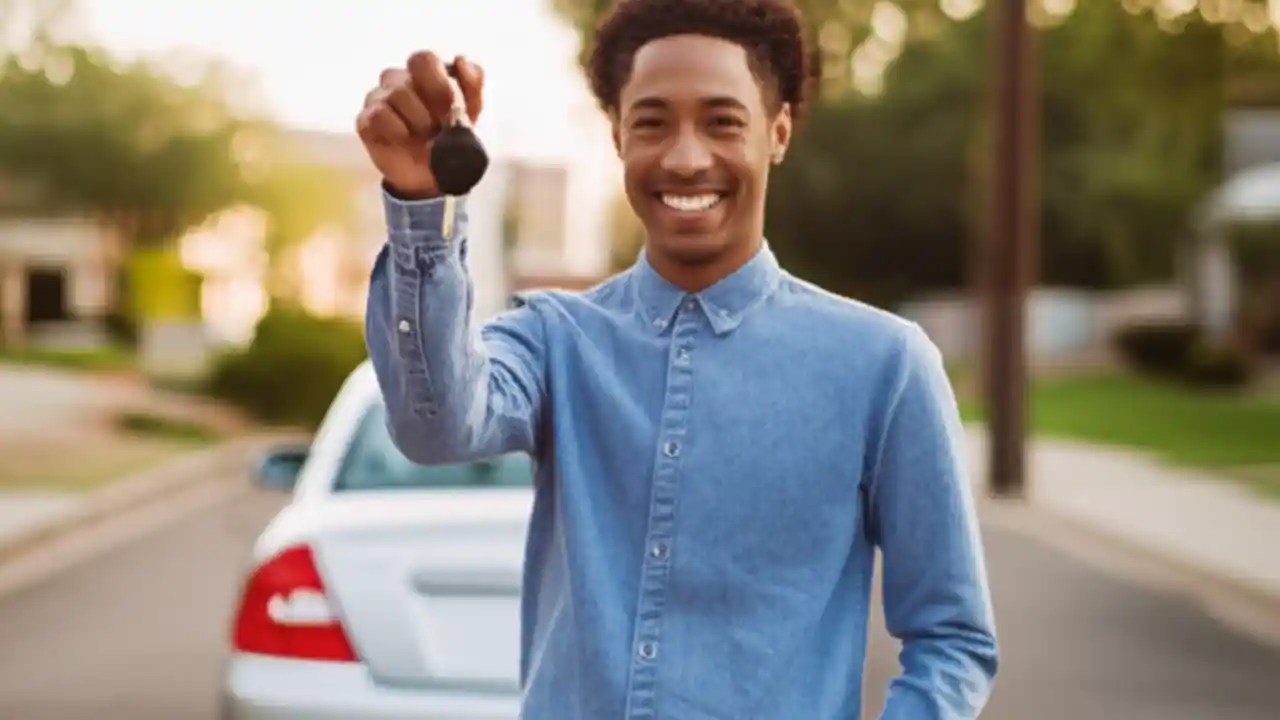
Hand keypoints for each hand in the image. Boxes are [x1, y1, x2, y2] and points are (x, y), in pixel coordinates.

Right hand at [356, 51, 484, 199]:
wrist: (430, 177)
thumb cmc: (449, 139)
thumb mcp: (471, 113)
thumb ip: (472, 84)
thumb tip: (460, 59)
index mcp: (425, 74)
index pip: (426, 59)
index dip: (441, 81)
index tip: (453, 108)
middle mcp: (399, 80)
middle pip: (410, 69)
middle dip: (434, 96)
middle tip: (443, 123)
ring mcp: (379, 98)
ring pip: (397, 94)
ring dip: (419, 121)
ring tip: (428, 140)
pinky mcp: (366, 120)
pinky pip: (377, 115)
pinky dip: (396, 130)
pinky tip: (405, 140)